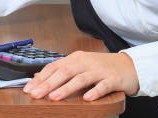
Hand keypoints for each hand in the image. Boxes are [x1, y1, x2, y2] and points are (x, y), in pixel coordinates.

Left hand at [23, 51, 138, 101]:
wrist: (129, 66)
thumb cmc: (101, 68)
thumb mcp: (80, 66)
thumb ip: (61, 70)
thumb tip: (39, 76)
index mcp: (75, 59)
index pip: (54, 66)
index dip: (41, 77)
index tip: (28, 88)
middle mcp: (86, 62)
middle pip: (64, 72)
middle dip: (48, 84)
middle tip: (36, 94)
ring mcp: (99, 70)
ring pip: (80, 78)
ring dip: (66, 88)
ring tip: (54, 97)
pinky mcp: (112, 79)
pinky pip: (102, 85)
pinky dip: (94, 91)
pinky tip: (87, 98)